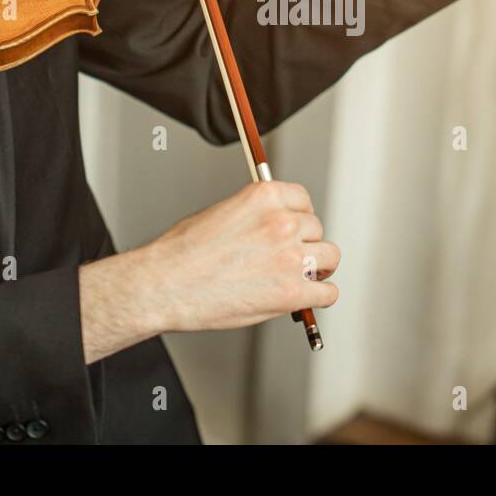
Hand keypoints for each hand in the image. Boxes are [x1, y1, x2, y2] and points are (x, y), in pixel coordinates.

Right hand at [78, 181, 339, 361]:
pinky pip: (328, 293)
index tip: (297, 227)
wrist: (165, 285)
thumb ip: (255, 215)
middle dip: (305, 243)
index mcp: (265, 197)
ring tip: (304, 277)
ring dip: (318, 268)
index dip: (300, 216)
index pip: (304, 200)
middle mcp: (282, 223)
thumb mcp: (222, 211)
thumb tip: (274, 225)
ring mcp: (289, 257)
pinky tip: (307, 298)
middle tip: (293, 257)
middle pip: (317, 229)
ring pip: (330, 258)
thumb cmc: (182, 252)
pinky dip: (320, 297)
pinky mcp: (291, 293)